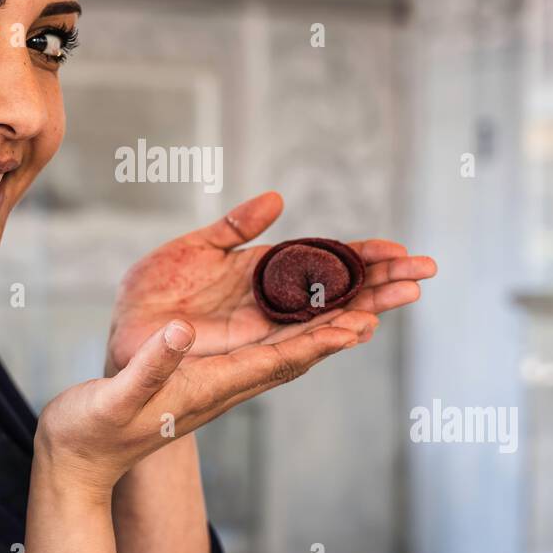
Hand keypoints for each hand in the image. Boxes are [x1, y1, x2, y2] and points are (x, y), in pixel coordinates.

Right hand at [35, 310, 378, 494]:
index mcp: (211, 389)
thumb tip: (181, 332)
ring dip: (330, 321)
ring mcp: (221, 380)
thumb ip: (151, 367)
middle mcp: (227, 384)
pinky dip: (296, 323)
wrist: (81, 457)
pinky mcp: (209, 373)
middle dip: (346, 323)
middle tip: (393, 293)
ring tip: (370, 296)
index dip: (320, 340)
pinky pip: (264, 343)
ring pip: (289, 346)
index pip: (278, 362)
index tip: (360, 321)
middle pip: (300, 351)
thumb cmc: (95, 430)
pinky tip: (307, 307)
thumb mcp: (118, 397)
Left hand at [103, 190, 436, 374]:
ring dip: (363, 310)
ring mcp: (264, 332)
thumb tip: (277, 199)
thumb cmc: (157, 292)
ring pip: (325, 322)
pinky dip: (323, 337)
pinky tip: (353, 330)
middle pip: (339, 294)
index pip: (326, 263)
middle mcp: (275, 307)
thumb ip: (237, 226)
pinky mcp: (245, 354)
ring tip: (399, 299)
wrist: (126, 335)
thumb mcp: (197, 248)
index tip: (400, 249)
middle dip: (382, 283)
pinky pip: (292, 347)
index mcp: (267, 275)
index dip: (362, 257)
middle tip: (426, 272)